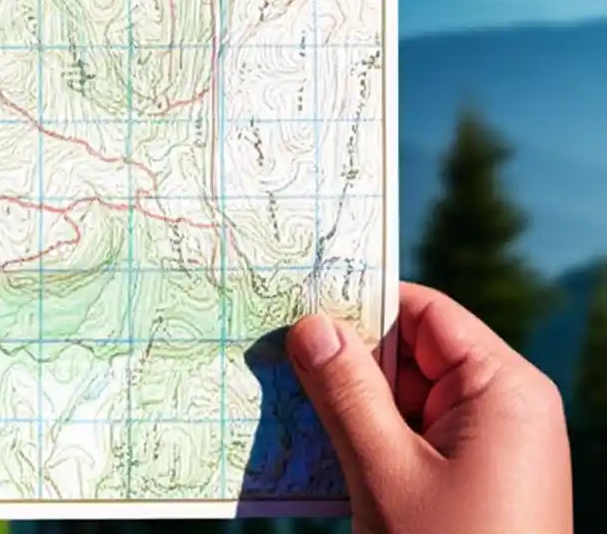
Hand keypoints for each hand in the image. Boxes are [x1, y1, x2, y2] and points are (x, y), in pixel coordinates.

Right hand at [287, 282, 572, 532]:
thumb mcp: (386, 470)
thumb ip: (347, 392)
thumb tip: (312, 326)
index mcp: (504, 389)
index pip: (425, 314)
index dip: (362, 304)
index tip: (296, 301)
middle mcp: (505, 408)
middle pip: (412, 355)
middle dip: (345, 358)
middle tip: (275, 353)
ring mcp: (491, 446)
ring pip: (404, 399)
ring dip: (348, 402)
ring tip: (285, 400)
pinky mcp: (473, 479)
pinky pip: (412, 436)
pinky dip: (366, 437)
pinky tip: (318, 443)